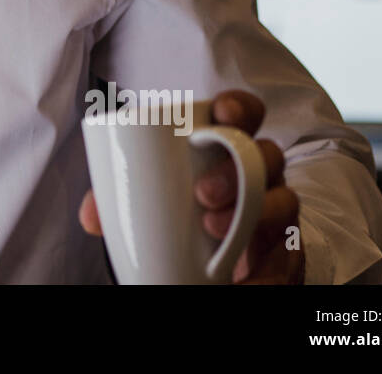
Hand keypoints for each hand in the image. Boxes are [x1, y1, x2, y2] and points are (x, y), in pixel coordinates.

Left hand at [78, 89, 304, 283]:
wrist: (202, 270)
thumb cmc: (175, 217)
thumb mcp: (143, 201)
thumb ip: (118, 198)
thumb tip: (90, 217)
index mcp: (223, 148)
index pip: (244, 114)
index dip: (240, 107)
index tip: (222, 114)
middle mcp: (258, 174)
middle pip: (266, 156)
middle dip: (237, 171)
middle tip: (201, 193)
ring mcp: (274, 212)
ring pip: (283, 200)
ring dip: (253, 215)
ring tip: (213, 228)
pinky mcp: (285, 253)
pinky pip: (290, 254)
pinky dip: (269, 265)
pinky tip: (245, 273)